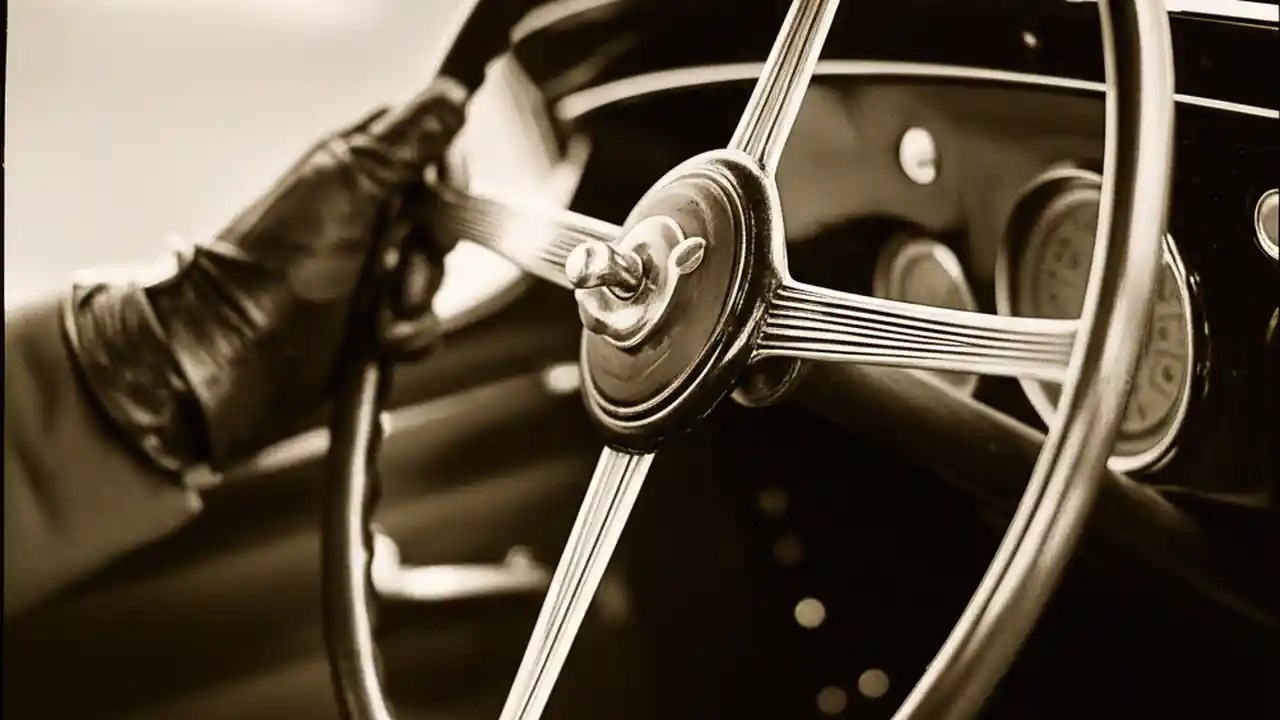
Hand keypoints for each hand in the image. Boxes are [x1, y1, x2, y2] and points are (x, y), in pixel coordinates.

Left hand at [64, 79, 468, 472]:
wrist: (229, 357)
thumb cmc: (270, 271)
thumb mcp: (345, 189)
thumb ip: (404, 141)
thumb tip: (450, 92)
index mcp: (352, 171)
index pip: (430, 152)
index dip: (446, 178)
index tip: (437, 202)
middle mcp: (362, 219)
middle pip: (441, 220)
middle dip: (429, 251)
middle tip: (394, 268)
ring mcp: (367, 274)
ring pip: (434, 277)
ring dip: (416, 301)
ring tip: (379, 316)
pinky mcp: (371, 324)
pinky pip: (422, 326)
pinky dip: (410, 337)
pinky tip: (380, 342)